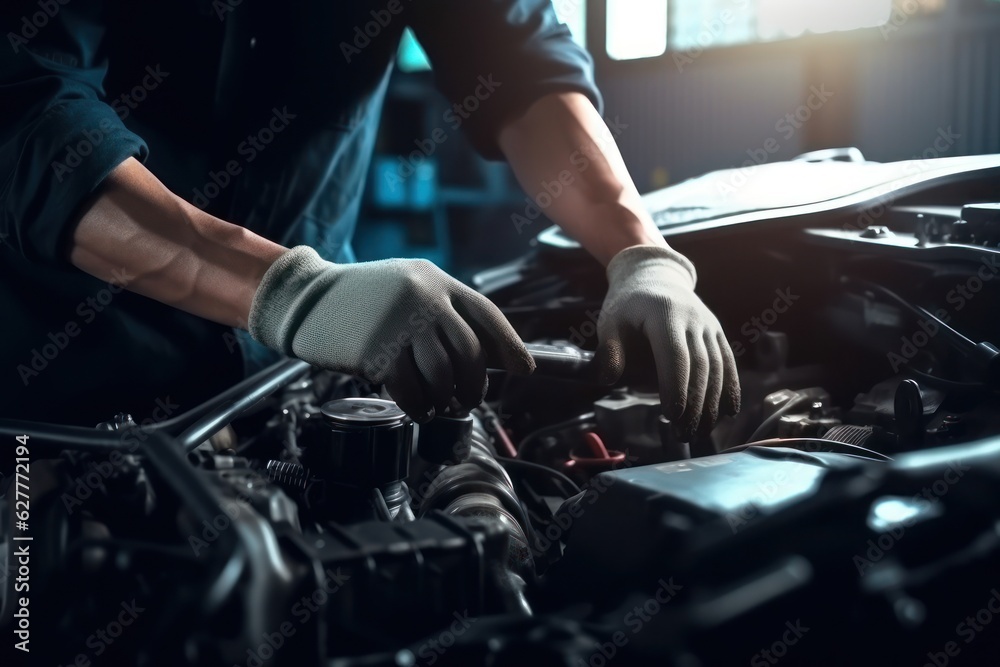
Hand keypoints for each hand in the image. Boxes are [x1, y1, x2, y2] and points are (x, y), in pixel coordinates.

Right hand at [248, 246, 534, 420]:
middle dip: (475, 384)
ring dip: (447, 398)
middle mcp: (424, 298)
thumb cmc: (359, 300)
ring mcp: (401, 323)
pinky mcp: (377, 350)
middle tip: (469, 399)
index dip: (509, 346)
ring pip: (443, 374)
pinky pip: (411, 389)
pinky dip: (419, 405)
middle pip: (470, 351)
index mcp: (436, 281)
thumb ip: (442, 312)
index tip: (523, 370)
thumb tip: (484, 355)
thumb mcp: (406, 289)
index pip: (486, 315)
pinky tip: (419, 407)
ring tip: (441, 405)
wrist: (307, 299)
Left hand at [594, 244, 740, 437]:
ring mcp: (708, 325)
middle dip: (694, 404)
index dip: (676, 386)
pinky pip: (728, 362)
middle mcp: (693, 318)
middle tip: (684, 434)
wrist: (654, 274)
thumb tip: (608, 379)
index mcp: (664, 314)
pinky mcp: (717, 332)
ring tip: (701, 431)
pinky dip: (730, 388)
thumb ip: (610, 350)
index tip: (671, 416)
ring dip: (712, 403)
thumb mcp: (611, 321)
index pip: (675, 355)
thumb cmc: (627, 304)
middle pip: (700, 366)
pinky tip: (727, 412)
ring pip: (718, 367)